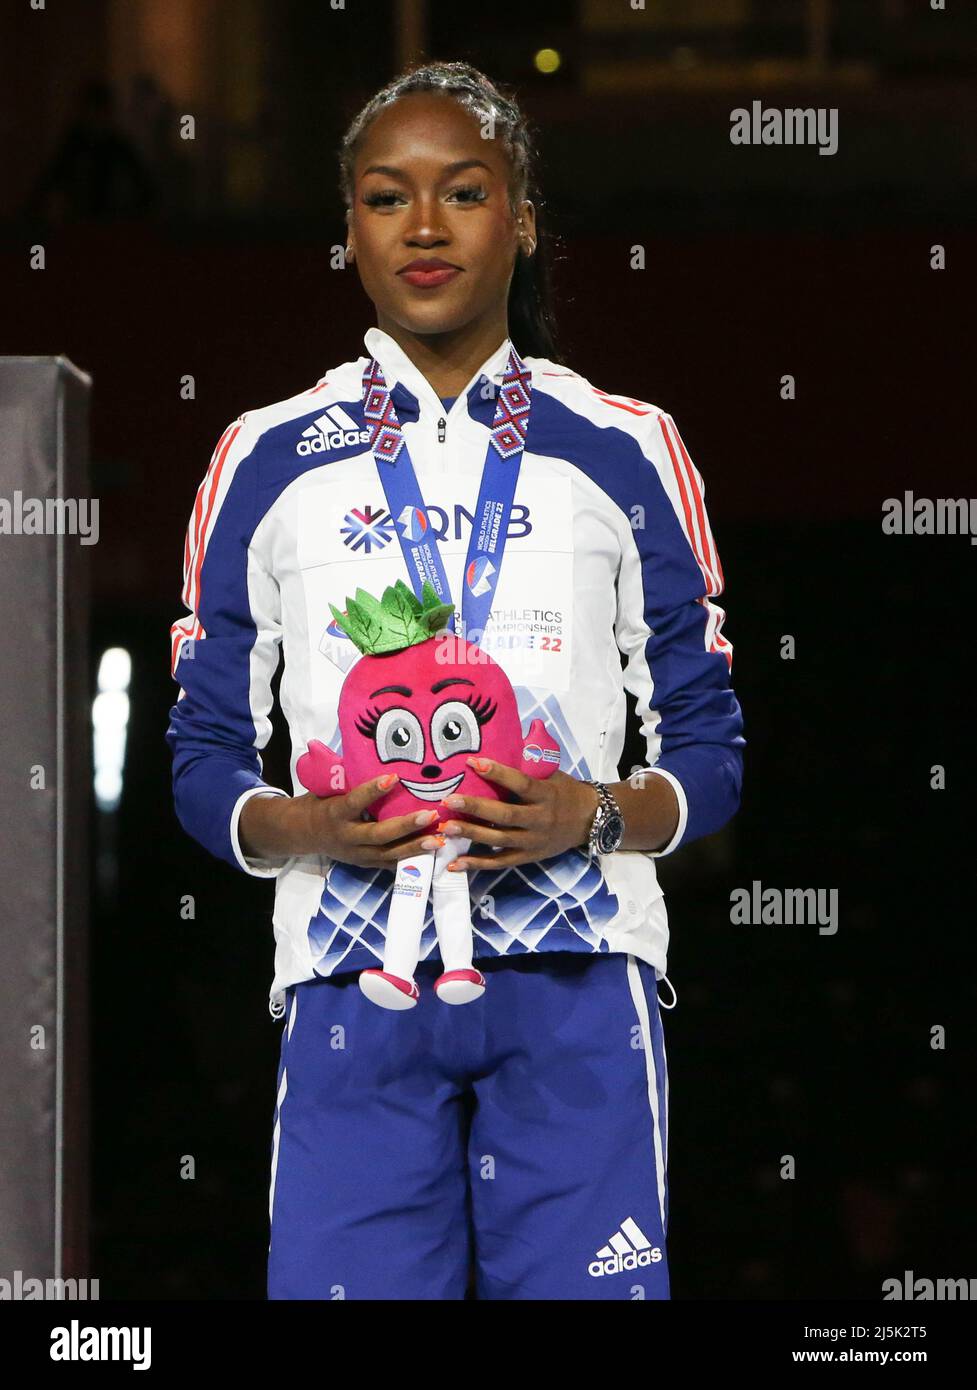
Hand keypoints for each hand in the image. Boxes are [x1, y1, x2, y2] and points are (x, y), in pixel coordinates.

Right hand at [299, 772, 449, 868]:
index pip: (355, 802)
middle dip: (405, 826)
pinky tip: (431, 852)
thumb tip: (378, 757)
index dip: (373, 791)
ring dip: (415, 847)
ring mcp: (357, 854)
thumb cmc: (322, 803)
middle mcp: (347, 837)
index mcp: (336, 813)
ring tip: (438, 839)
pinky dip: (411, 860)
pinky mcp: (365, 864)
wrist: (304, 833)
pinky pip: (390, 864)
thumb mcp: (330, 790)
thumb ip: (352, 781)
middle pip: (379, 834)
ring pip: (388, 854)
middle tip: (430, 815)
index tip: (394, 777)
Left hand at [438, 756, 599, 871]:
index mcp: (546, 795)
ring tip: (445, 828)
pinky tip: (454, 864)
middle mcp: (540, 820)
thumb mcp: (551, 775)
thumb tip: (496, 746)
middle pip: (505, 815)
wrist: (590, 820)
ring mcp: (533, 841)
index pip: (520, 783)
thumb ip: (526, 768)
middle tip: (449, 800)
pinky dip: (477, 864)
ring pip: (499, 839)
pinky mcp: (527, 857)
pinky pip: (500, 862)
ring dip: (471, 834)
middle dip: (476, 808)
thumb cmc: (564, 791)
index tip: (473, 762)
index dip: (497, 773)